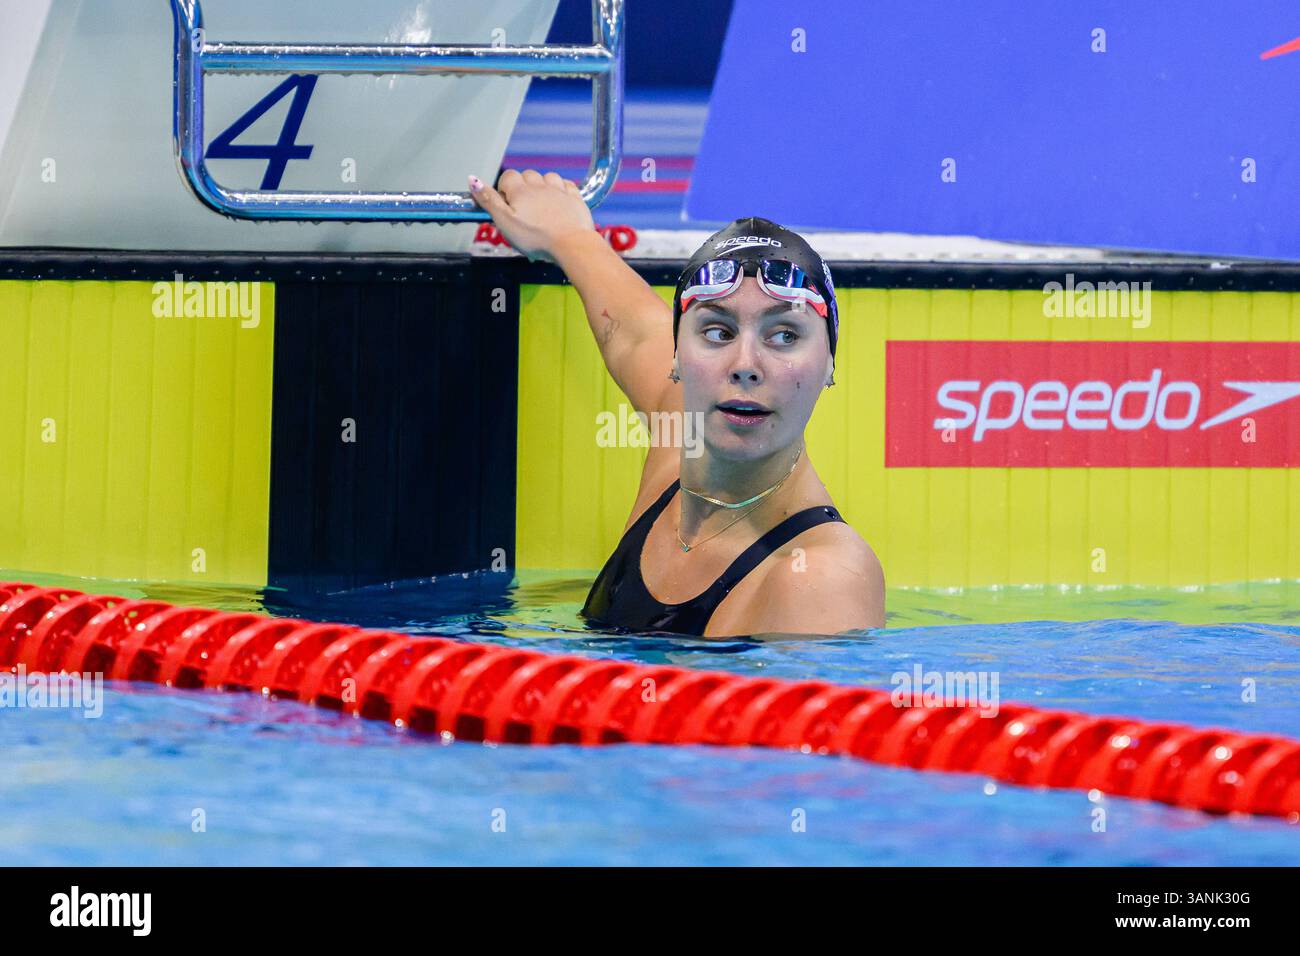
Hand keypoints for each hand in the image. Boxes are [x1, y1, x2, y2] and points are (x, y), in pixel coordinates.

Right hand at [468, 168, 595, 262]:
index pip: (507, 176)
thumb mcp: (505, 222)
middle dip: (522, 188)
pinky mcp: (575, 199)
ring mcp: (559, 190)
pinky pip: (566, 185)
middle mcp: (540, 185)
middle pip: (527, 176)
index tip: (506, 205)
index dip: (503, 189)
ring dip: (542, 186)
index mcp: (521, 190)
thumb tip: (472, 180)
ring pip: (547, 177)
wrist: (571, 244)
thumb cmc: (537, 238)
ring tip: (540, 206)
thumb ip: (488, 200)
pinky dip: (561, 189)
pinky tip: (559, 200)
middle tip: (522, 210)